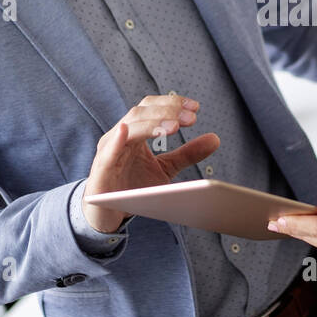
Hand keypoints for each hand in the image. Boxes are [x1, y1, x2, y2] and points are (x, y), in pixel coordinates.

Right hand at [81, 94, 219, 232]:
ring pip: (128, 127)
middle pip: (141, 112)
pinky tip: (126, 130)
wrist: (107, 212)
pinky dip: (117, 139)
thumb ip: (187, 153)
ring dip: (151, 124)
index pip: (151, 107)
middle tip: (190, 118)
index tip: (195, 107)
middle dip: (167, 112)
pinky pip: (108, 152)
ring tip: (173, 127)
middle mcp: (120, 135)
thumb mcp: (165, 168)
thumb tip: (216, 138)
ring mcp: (109, 150)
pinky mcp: (101, 169)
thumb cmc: (134, 186)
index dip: (172, 103)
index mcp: (135, 131)